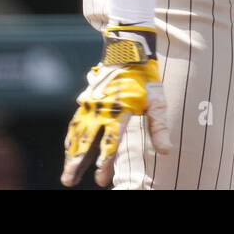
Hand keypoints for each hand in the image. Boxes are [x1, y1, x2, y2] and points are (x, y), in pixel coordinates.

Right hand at [61, 25, 171, 186]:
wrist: (128, 52)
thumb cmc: (146, 79)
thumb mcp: (157, 102)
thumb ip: (159, 128)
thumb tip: (166, 152)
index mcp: (119, 111)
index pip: (110, 142)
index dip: (104, 163)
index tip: (100, 179)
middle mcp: (101, 109)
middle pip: (85, 141)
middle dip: (76, 163)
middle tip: (69, 181)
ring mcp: (91, 104)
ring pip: (76, 133)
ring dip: (70, 154)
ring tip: (67, 172)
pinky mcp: (86, 100)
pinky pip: (75, 122)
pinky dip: (70, 137)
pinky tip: (68, 148)